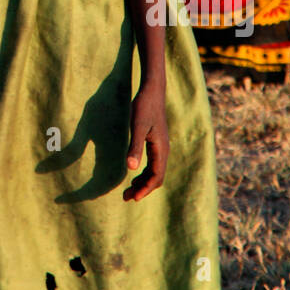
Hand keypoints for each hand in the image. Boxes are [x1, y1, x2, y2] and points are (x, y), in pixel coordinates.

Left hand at [123, 82, 167, 201]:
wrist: (152, 91)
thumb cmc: (144, 107)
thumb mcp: (137, 126)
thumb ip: (135, 147)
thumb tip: (130, 168)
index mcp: (161, 150)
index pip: (156, 177)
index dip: (145, 189)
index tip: (133, 198)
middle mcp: (164, 151)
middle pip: (156, 177)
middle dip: (143, 189)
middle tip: (126, 197)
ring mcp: (161, 147)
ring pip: (155, 171)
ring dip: (143, 182)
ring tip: (128, 189)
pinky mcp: (156, 142)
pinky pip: (153, 163)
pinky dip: (144, 172)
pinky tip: (134, 172)